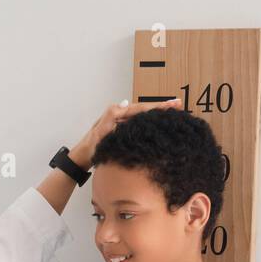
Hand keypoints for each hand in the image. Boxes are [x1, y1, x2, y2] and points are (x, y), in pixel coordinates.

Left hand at [68, 97, 183, 169]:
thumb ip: (110, 117)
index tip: (171, 104)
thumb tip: (125, 103)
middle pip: (144, 109)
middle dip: (161, 107)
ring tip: (174, 110)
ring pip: (143, 116)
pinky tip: (160, 121)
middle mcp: (119, 114)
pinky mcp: (122, 130)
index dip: (157, 106)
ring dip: (158, 113)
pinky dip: (150, 122)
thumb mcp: (100, 134)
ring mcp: (121, 122)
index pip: (140, 108)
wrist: (82, 158)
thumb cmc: (91, 148)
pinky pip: (139, 123)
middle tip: (178, 103)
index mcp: (116, 113)